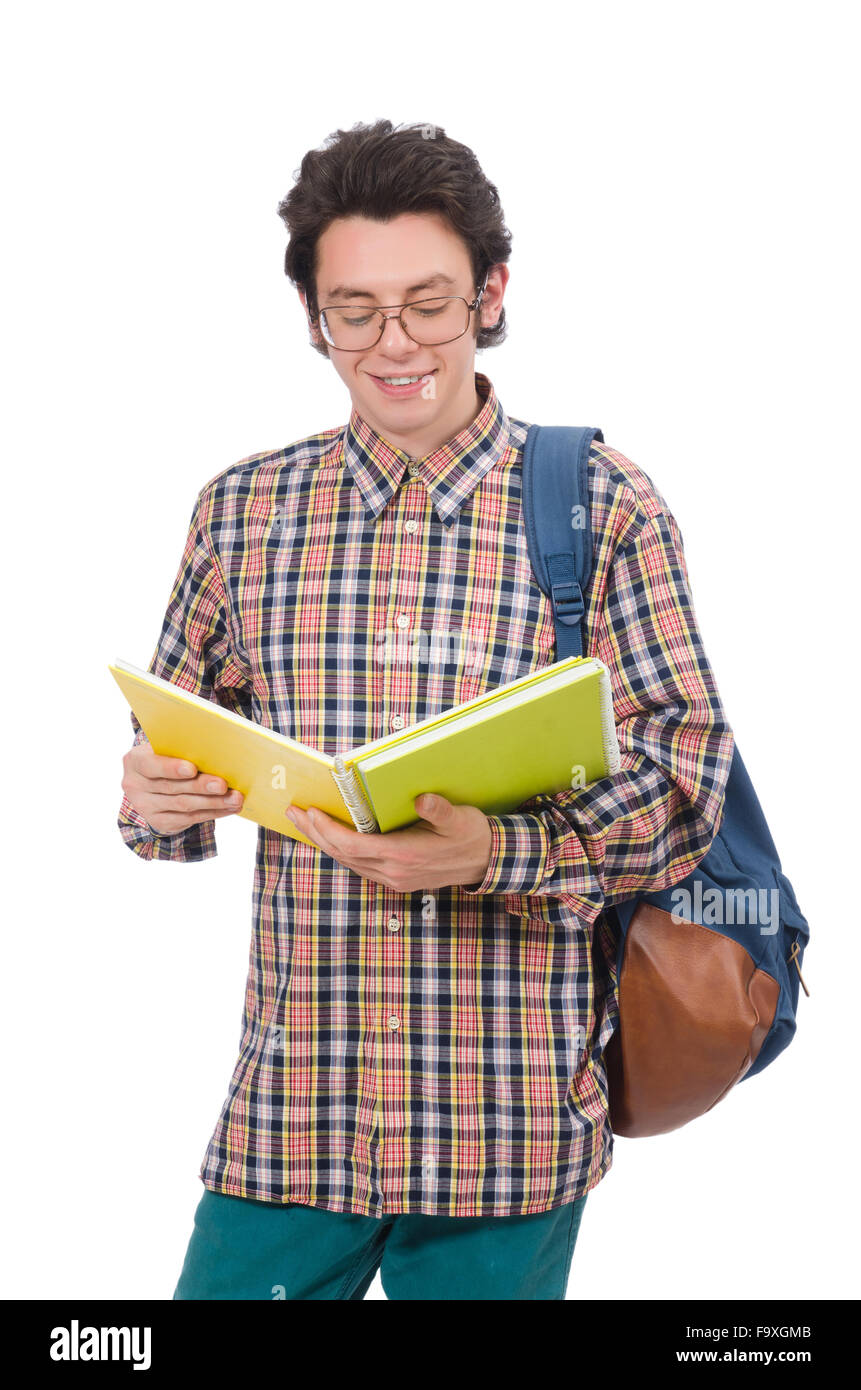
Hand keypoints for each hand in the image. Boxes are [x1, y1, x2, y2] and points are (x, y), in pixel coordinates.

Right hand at [121, 740, 243, 834]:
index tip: (192, 769)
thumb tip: (215, 749)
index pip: (151, 765)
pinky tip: (229, 807)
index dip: (171, 768)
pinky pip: (190, 818)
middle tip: (223, 784)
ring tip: (235, 798)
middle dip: (201, 787)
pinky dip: (213, 812)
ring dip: (213, 802)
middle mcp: (136, 786)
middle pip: (172, 788)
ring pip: (184, 806)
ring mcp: (147, 807)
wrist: (153, 783)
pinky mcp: (160, 822)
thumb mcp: (166, 749)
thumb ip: (181, 749)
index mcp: (135, 761)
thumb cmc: (167, 757)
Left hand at [285, 793, 492, 891]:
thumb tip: (422, 799)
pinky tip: (331, 837)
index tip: (310, 811)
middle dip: (315, 833)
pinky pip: (359, 865)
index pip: (353, 844)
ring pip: (348, 861)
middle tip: (293, 813)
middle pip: (342, 854)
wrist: (487, 862)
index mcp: (404, 855)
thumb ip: (439, 810)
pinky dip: (340, 850)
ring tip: (304, 822)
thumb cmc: (471, 836)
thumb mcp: (459, 818)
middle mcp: (394, 871)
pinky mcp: (396, 878)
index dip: (327, 829)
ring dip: (324, 842)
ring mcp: (393, 878)